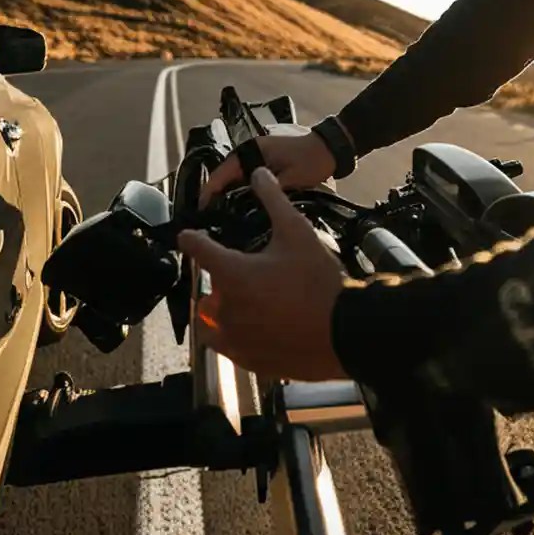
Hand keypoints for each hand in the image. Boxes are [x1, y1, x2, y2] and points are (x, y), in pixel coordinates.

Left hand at [178, 168, 347, 380]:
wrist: (344, 333)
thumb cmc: (318, 281)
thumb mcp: (297, 232)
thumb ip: (274, 200)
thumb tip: (259, 172)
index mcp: (230, 274)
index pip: (197, 249)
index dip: (191, 239)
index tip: (188, 236)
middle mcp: (224, 309)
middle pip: (205, 292)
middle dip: (217, 284)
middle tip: (238, 276)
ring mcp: (234, 339)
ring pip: (211, 325)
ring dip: (219, 314)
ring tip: (242, 305)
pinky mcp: (248, 361)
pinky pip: (229, 348)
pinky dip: (235, 337)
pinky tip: (256, 329)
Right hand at [199, 129, 334, 207]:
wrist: (331, 148)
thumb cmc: (311, 161)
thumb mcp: (291, 179)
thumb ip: (271, 190)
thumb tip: (248, 205)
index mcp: (252, 151)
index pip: (222, 172)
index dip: (209, 191)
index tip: (202, 211)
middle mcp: (250, 152)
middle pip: (225, 176)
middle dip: (215, 196)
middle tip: (208, 220)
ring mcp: (257, 157)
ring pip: (234, 179)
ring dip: (226, 195)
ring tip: (219, 218)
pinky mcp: (264, 164)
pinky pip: (245, 179)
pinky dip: (239, 192)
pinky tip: (238, 209)